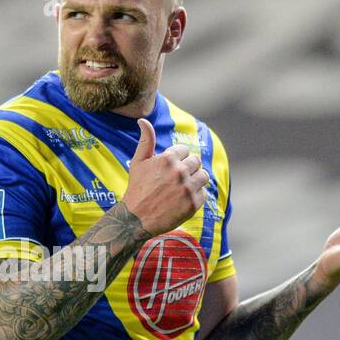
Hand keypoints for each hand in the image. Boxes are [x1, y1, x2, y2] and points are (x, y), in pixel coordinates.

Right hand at [121, 118, 209, 235]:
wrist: (135, 219)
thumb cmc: (136, 189)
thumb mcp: (138, 162)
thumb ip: (146, 140)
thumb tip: (143, 120)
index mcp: (168, 158)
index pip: (185, 150)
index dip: (177, 159)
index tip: (168, 170)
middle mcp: (179, 171)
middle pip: (196, 161)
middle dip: (188, 169)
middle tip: (175, 180)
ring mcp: (187, 188)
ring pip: (203, 176)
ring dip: (195, 181)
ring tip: (181, 188)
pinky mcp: (193, 203)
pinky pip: (203, 194)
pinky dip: (194, 197)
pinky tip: (181, 201)